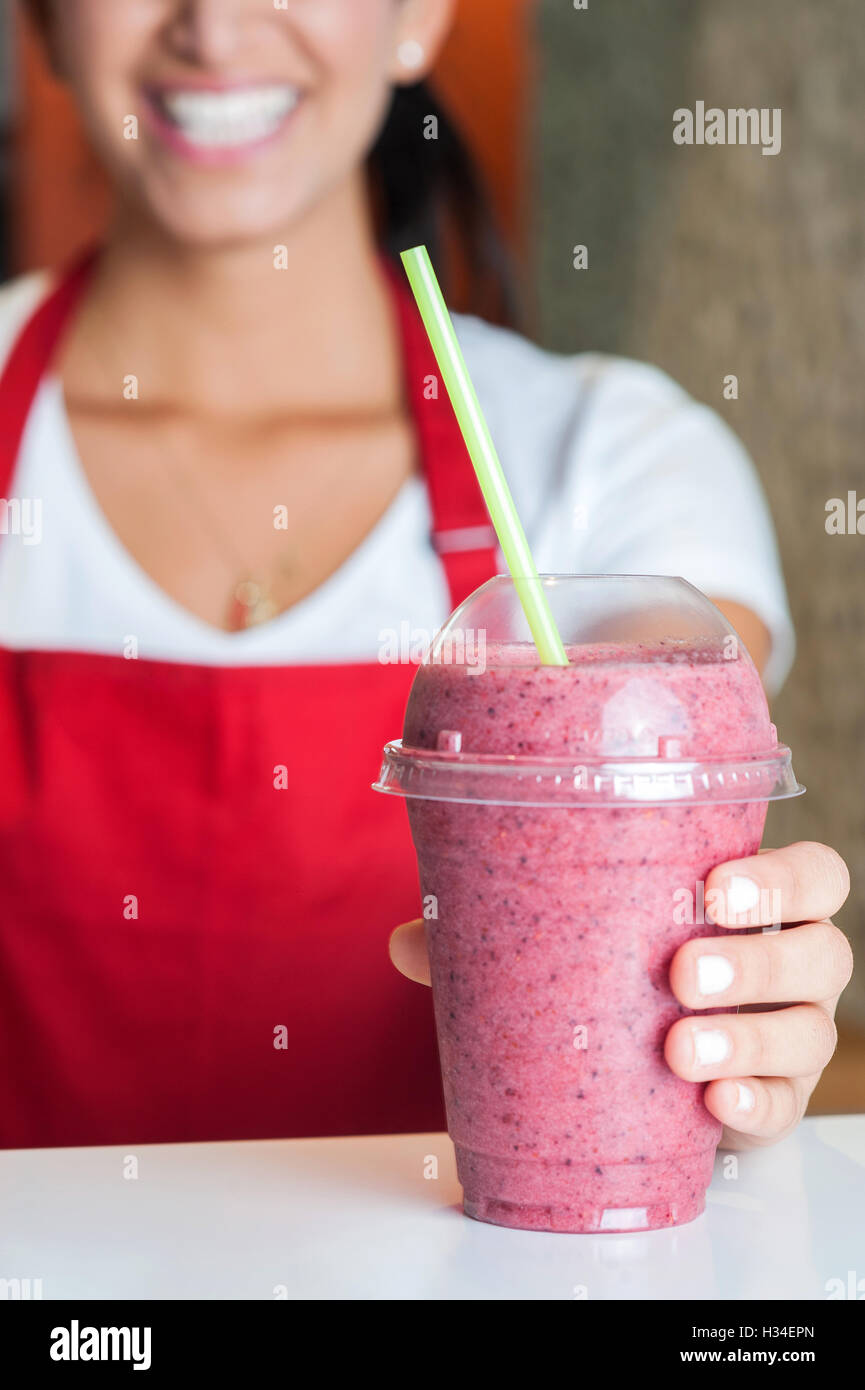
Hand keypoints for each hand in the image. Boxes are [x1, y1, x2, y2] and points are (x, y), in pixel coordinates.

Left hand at [390, 841, 852, 1150]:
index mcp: (751, 907)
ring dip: (747, 1037)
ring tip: (679, 1048)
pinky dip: (753, 1103)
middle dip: (753, 960)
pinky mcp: (775, 1101)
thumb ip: (501, 932)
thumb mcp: (570, 942)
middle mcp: (789, 965)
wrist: (643, 1067)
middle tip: (678, 972)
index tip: (712, 886)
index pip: (810, 876)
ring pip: (808, 1031)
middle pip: (820, 951)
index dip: (780, 878)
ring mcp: (791, 1035)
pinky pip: (787, 1107)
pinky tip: (711, 1103)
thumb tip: (406, 939)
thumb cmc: (618, 974)